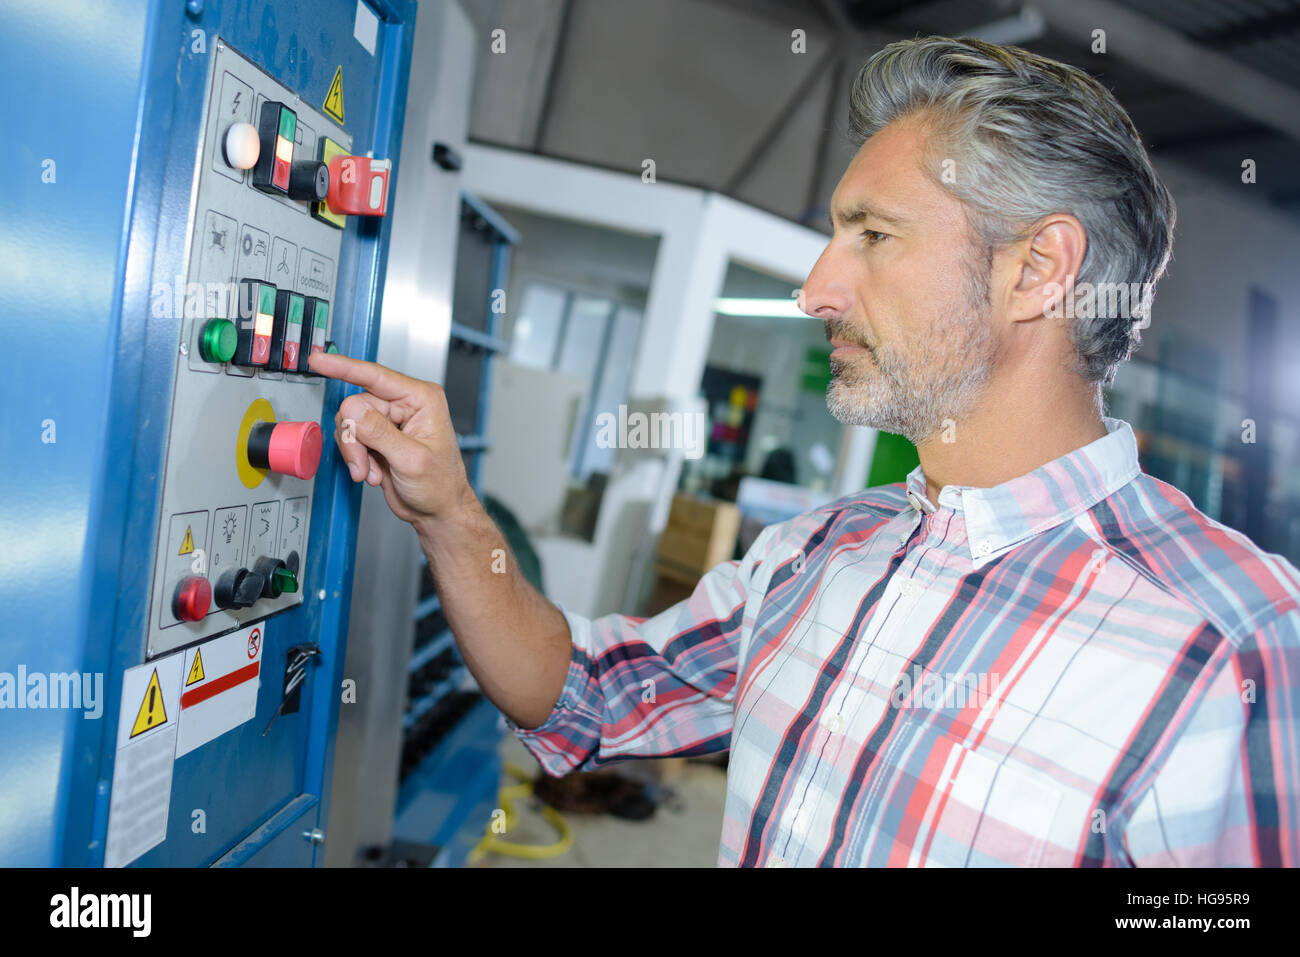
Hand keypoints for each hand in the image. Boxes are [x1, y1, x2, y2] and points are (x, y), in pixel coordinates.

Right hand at [307, 351, 472, 526]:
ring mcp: (389, 421)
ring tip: (372, 471)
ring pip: (349, 423)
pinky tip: (374, 472)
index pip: (375, 376)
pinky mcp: (378, 437)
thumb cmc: (440, 485)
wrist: (437, 511)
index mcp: (421, 399)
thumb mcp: (411, 459)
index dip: (343, 367)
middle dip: (356, 439)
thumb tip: (352, 408)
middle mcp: (404, 405)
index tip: (318, 360)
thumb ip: (380, 433)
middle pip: (355, 405)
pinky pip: (351, 438)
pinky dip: (357, 459)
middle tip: (365, 463)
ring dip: (355, 452)